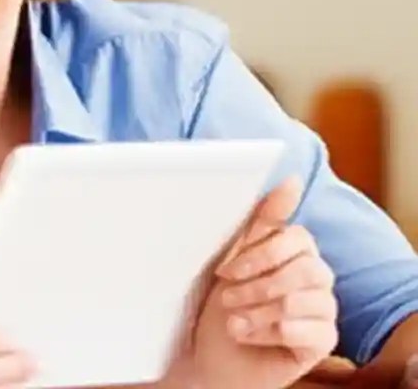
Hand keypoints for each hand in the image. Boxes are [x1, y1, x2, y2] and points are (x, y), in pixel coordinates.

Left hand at [180, 177, 337, 388]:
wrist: (207, 352)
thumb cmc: (220, 301)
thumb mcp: (231, 255)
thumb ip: (261, 218)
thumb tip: (292, 180)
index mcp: (296, 249)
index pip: (296, 237)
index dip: (259, 254)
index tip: (225, 269)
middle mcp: (317, 275)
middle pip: (303, 269)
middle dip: (256, 285)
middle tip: (226, 297)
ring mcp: (324, 308)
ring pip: (301, 301)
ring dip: (255, 311)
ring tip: (232, 319)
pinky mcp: (322, 340)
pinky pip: (303, 332)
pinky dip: (264, 334)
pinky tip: (245, 335)